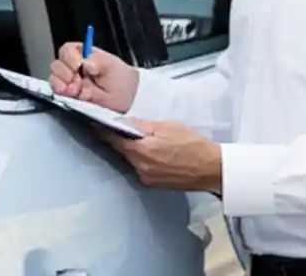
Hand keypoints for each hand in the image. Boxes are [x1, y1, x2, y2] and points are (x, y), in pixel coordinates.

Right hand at [48, 42, 138, 112]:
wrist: (127, 98)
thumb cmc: (120, 77)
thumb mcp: (112, 65)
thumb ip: (98, 61)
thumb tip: (86, 62)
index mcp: (83, 55)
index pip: (67, 50)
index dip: (69, 57)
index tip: (77, 64)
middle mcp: (74, 67)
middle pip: (57, 65)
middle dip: (64, 72)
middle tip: (76, 79)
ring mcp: (71, 82)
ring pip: (54, 78)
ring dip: (61, 83)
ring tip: (76, 88)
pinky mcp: (70, 96)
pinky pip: (58, 92)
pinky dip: (62, 93)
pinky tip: (73, 94)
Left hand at [99, 118, 222, 192]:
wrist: (211, 168)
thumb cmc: (193, 145)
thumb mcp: (168, 126)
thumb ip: (144, 125)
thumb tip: (125, 122)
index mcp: (143, 150)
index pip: (115, 140)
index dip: (103, 131)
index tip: (94, 124)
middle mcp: (141, 167)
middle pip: (121, 150)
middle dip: (118, 139)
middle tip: (115, 128)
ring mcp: (147, 177)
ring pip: (131, 159)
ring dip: (131, 150)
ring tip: (140, 140)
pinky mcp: (154, 183)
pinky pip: (141, 168)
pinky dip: (141, 159)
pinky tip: (150, 152)